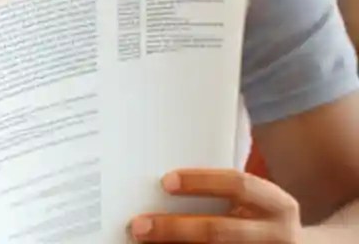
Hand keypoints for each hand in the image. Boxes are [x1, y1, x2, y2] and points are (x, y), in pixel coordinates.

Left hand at [128, 168, 302, 241]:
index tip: (165, 181)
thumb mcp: (257, 204)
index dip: (202, 181)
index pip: (240, 185)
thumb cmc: (261, 221)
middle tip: (139, 224)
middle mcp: (278, 236)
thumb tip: (162, 187)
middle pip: (221, 232)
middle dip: (176, 228)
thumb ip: (225, 195)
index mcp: (278, 206)